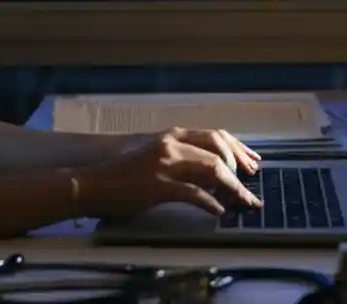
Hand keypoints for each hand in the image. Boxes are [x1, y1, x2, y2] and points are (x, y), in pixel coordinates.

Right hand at [75, 128, 263, 218]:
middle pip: (218, 149)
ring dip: (233, 187)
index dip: (238, 149)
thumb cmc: (124, 174)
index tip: (253, 162)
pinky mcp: (158, 185)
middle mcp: (171, 144)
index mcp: (173, 136)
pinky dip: (211, 203)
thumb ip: (183, 159)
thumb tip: (215, 173)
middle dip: (240, 166)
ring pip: (211, 169)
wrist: (94, 183)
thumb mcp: (157, 157)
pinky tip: (219, 211)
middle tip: (251, 182)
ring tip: (244, 201)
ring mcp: (165, 164)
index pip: (216, 135)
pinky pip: (194, 193)